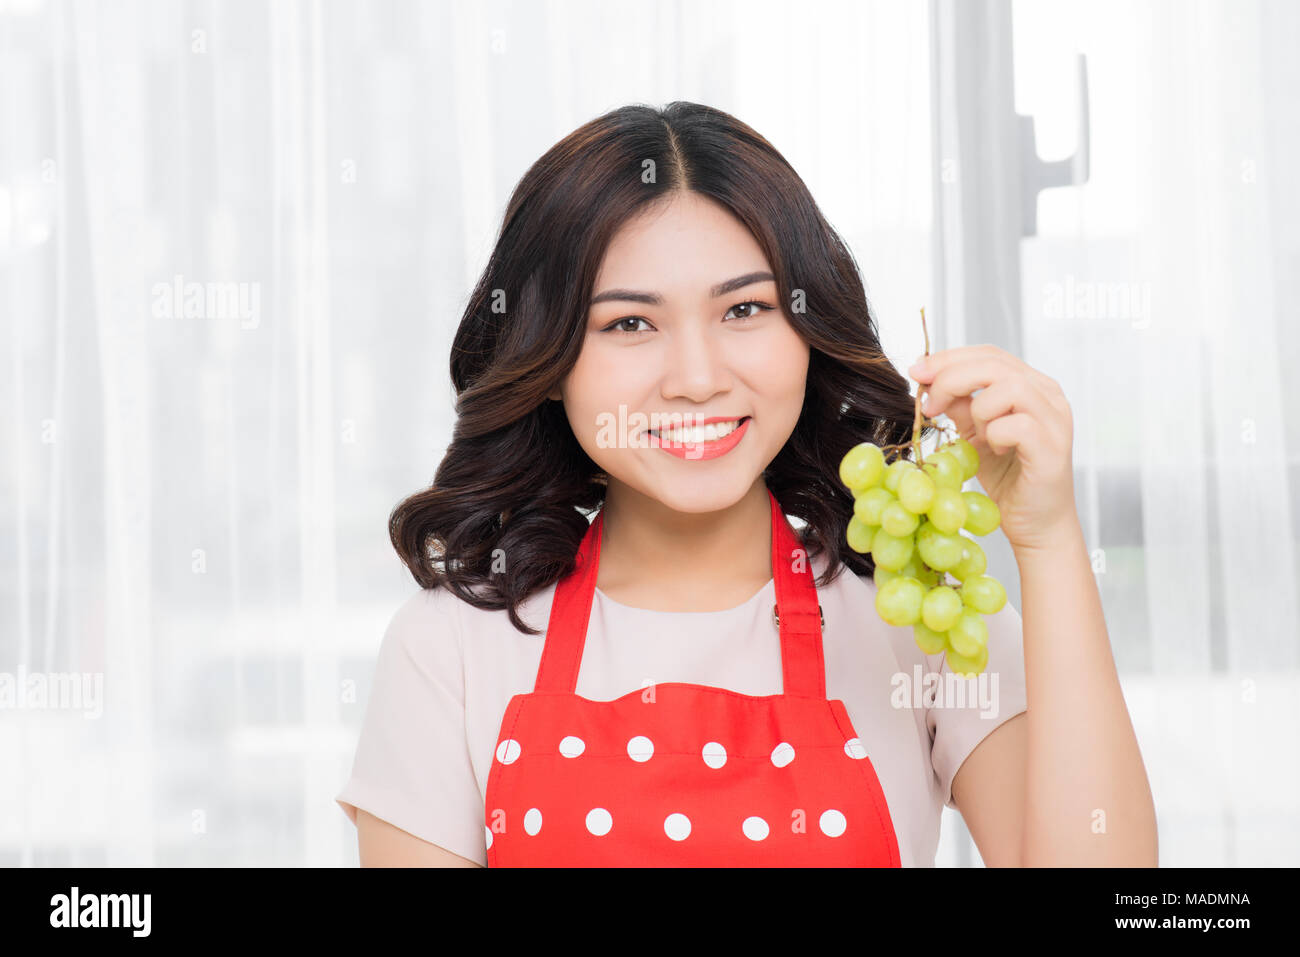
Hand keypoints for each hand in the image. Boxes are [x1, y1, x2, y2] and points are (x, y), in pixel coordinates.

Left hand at [908, 344, 1078, 552]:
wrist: (1035, 525)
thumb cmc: (1007, 479)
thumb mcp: (973, 435)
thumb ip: (958, 405)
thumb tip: (928, 377)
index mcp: (1032, 385)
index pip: (988, 354)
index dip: (948, 358)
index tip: (916, 371)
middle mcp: (1049, 395)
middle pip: (994, 363)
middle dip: (950, 378)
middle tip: (929, 404)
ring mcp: (1055, 419)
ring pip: (1008, 387)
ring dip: (978, 410)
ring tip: (977, 436)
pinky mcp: (1054, 447)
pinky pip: (1017, 425)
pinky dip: (995, 435)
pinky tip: (996, 450)